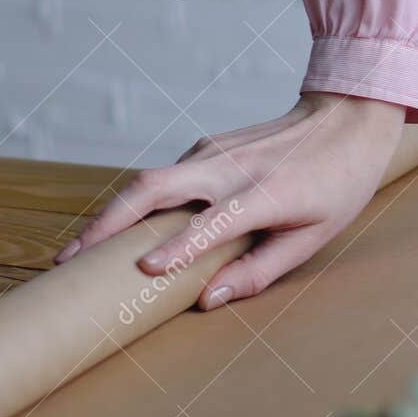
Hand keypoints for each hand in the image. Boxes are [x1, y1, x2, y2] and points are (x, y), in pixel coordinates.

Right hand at [55, 93, 406, 307]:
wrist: (347, 117)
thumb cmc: (338, 183)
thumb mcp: (315, 235)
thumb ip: (261, 270)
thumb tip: (207, 299)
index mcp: (267, 192)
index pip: (214, 221)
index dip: (179, 246)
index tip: (143, 270)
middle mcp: (232, 167)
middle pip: (155, 187)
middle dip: (109, 223)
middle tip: (70, 260)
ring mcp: (214, 152)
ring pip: (149, 179)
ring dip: (110, 213)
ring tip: (77, 252)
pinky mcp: (205, 148)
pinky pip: (163, 177)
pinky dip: (134, 203)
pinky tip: (115, 231)